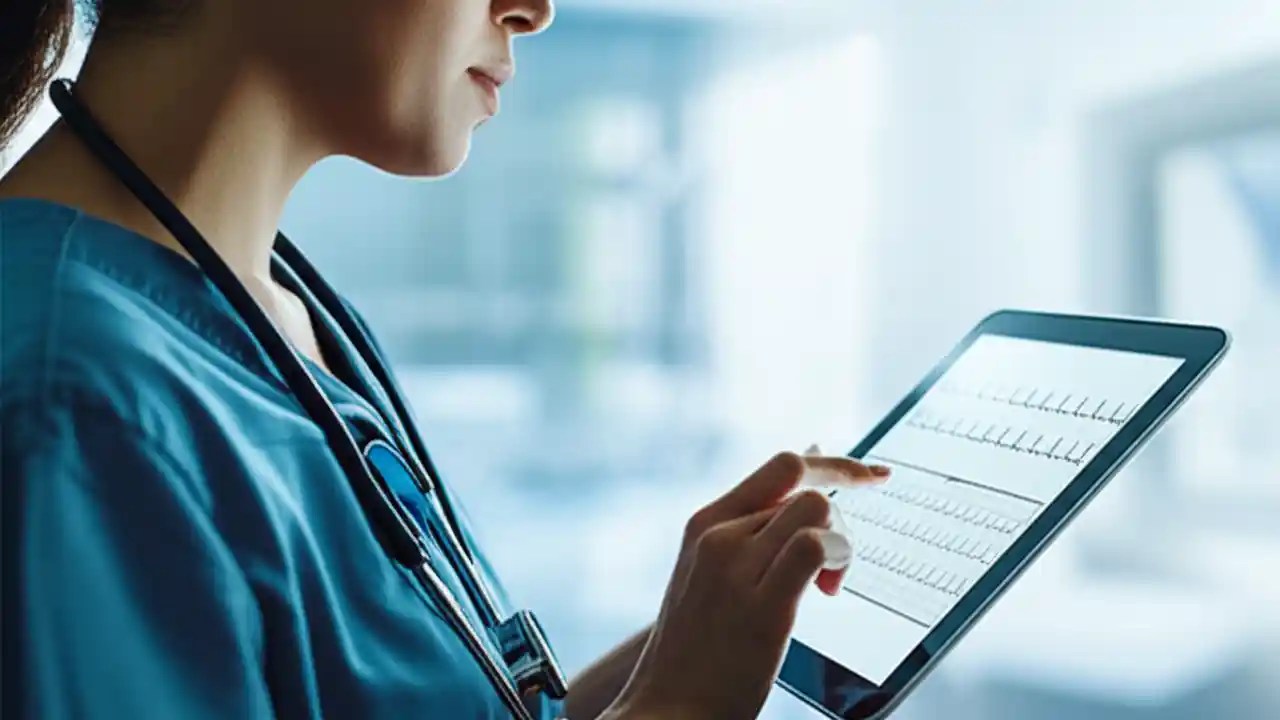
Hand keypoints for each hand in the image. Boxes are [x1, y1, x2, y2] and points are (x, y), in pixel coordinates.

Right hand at [607, 450, 888, 719]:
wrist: (668, 708)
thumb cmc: (698, 648)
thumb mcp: (714, 572)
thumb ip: (756, 527)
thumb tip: (811, 461)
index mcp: (705, 522)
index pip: (783, 467)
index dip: (836, 466)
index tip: (874, 476)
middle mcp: (717, 534)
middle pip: (806, 486)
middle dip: (837, 519)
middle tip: (831, 570)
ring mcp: (734, 566)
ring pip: (816, 509)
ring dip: (838, 543)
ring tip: (823, 587)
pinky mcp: (761, 605)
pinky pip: (814, 546)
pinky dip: (835, 560)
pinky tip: (825, 591)